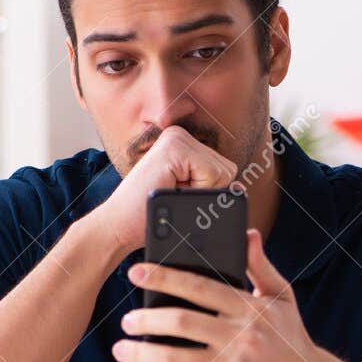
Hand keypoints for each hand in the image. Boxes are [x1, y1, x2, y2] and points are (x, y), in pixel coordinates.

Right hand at [91, 126, 238, 255]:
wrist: (119, 226)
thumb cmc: (150, 216)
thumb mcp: (187, 197)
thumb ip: (211, 187)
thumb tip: (242, 187)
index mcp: (183, 144)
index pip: (224, 170)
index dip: (208, 192)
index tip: (177, 195)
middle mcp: (180, 135)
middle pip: (227, 170)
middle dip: (206, 192)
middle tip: (173, 195)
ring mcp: (176, 138)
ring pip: (222, 173)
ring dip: (200, 193)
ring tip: (170, 192)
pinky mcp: (174, 147)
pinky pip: (212, 174)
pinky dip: (197, 190)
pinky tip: (170, 188)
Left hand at [113, 229, 339, 361]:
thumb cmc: (291, 339)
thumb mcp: (282, 298)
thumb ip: (260, 266)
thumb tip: (248, 234)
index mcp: (250, 309)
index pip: (199, 287)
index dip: (164, 277)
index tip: (136, 272)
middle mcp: (241, 339)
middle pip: (180, 323)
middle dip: (144, 319)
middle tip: (126, 319)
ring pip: (175, 360)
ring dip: (141, 354)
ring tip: (122, 350)